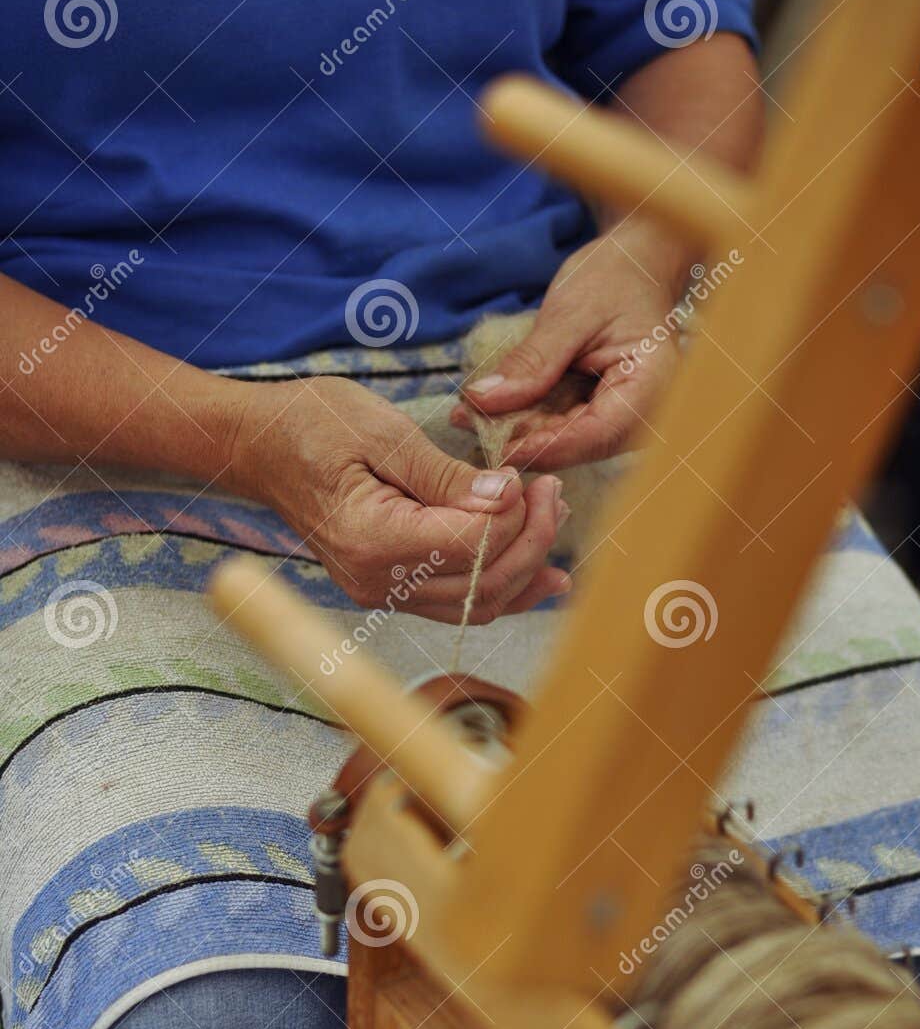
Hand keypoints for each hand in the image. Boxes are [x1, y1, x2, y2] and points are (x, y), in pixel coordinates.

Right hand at [229, 375, 569, 623]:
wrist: (258, 447)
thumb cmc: (311, 424)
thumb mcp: (382, 431)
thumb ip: (445, 474)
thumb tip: (504, 495)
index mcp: (373, 540)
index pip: (471, 544)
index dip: (512, 513)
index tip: (526, 476)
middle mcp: (377, 582)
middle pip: (483, 582)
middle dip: (531, 539)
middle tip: (553, 493)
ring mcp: (382, 594)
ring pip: (478, 604)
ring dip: (525, 567)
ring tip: (551, 519)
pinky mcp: (391, 591)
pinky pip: (459, 604)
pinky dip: (503, 588)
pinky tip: (540, 575)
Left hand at [451, 221, 690, 469]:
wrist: (635, 267)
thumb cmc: (615, 279)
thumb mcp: (570, 313)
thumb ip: (532, 362)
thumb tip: (483, 401)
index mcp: (649, 387)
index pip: (595, 434)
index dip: (544, 446)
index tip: (497, 447)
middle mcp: (641, 415)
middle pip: (577, 445)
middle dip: (520, 439)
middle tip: (466, 422)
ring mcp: (620, 418)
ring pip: (562, 441)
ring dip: (515, 431)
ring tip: (467, 414)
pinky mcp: (598, 413)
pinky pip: (560, 426)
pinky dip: (525, 418)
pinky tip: (488, 409)